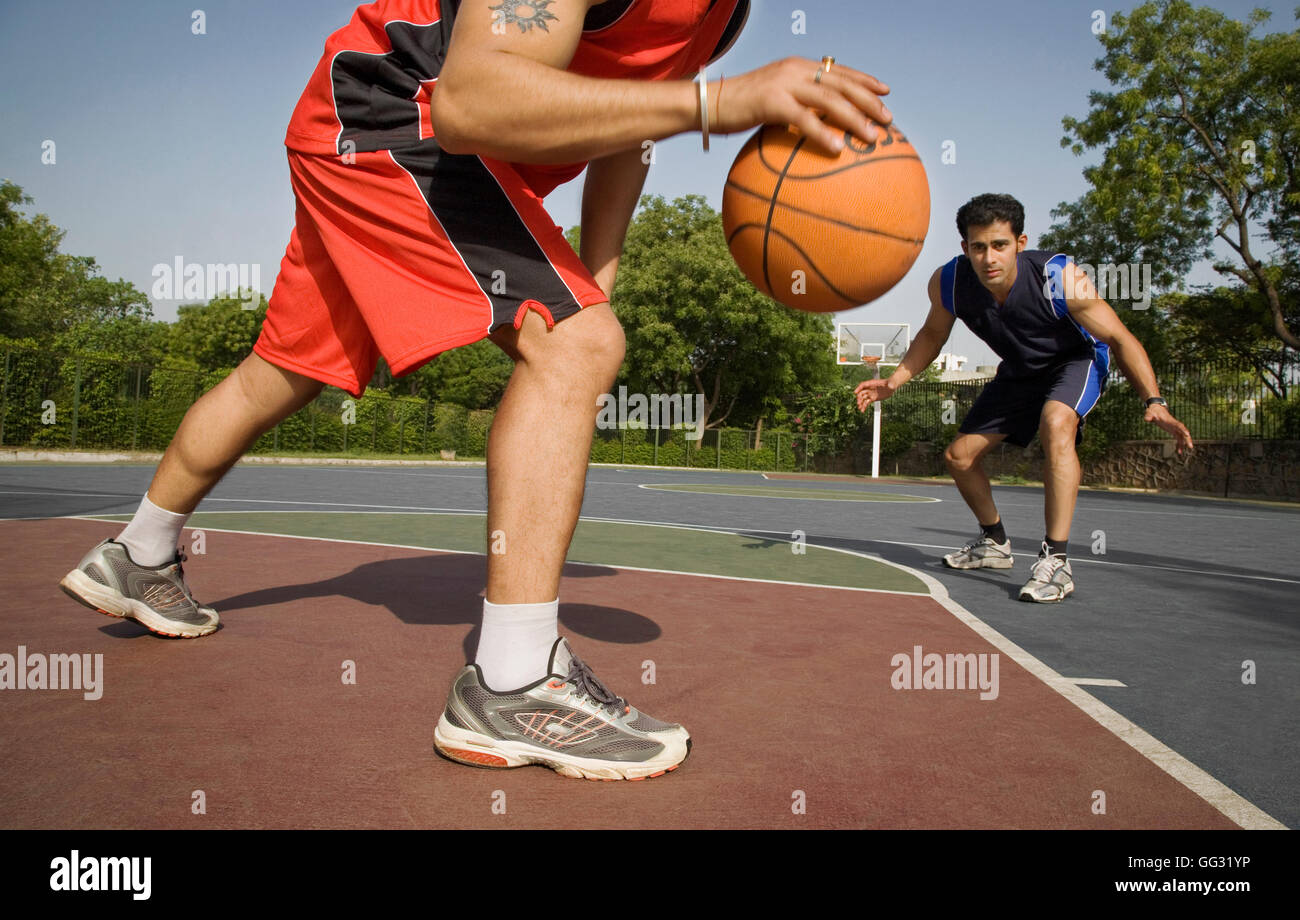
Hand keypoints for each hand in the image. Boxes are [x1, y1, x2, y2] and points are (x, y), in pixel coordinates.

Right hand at [714, 57, 891, 155]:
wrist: (707, 104)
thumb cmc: (737, 110)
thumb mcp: (769, 102)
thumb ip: (792, 107)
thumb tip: (811, 127)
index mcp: (797, 68)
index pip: (838, 70)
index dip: (864, 80)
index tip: (886, 92)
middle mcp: (795, 70)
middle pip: (841, 83)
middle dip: (869, 100)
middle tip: (889, 119)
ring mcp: (784, 84)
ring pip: (830, 100)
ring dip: (855, 119)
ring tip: (872, 137)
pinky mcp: (771, 102)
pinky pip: (805, 119)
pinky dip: (824, 133)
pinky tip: (838, 148)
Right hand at [854, 378, 894, 411]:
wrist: (892, 387)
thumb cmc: (891, 383)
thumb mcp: (891, 383)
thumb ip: (891, 384)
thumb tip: (891, 386)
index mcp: (872, 383)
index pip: (863, 385)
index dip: (858, 388)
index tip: (855, 392)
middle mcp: (870, 388)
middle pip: (861, 392)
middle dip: (859, 398)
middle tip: (859, 403)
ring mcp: (871, 393)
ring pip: (863, 398)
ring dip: (861, 403)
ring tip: (860, 408)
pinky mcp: (873, 398)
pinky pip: (867, 402)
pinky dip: (864, 406)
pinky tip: (862, 410)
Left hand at [1146, 404, 1193, 453]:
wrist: (1156, 410)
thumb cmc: (1153, 412)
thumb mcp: (1150, 413)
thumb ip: (1148, 416)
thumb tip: (1147, 419)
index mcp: (1170, 421)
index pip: (1178, 425)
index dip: (1183, 429)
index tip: (1187, 434)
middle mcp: (1174, 425)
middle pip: (1183, 432)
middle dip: (1188, 439)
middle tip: (1190, 446)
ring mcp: (1175, 428)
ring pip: (1182, 437)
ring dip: (1183, 444)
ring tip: (1180, 453)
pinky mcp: (1173, 431)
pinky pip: (1179, 438)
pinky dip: (1180, 444)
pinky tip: (1179, 451)